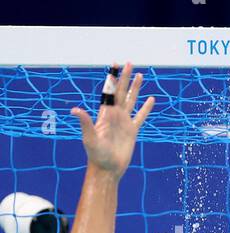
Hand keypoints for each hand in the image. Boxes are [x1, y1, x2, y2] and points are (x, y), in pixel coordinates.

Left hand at [71, 63, 154, 177]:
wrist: (108, 168)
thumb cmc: (96, 155)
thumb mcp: (90, 138)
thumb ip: (85, 123)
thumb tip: (75, 110)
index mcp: (105, 114)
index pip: (109, 92)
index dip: (112, 79)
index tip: (114, 66)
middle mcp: (114, 115)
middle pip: (121, 92)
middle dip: (124, 77)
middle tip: (129, 63)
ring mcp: (124, 122)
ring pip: (131, 100)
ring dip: (135, 88)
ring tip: (140, 75)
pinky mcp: (133, 130)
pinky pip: (141, 116)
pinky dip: (146, 108)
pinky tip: (151, 100)